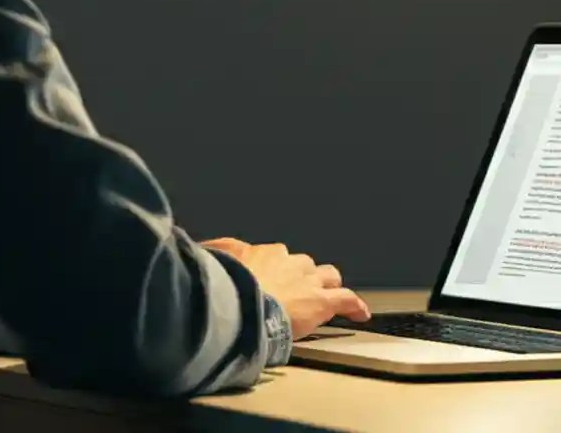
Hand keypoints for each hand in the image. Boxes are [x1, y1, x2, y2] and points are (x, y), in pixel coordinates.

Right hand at [202, 239, 371, 338]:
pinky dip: (355, 305)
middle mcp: (289, 262)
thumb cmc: (226, 289)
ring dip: (326, 284)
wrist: (242, 305)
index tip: (267, 275)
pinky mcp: (322, 301)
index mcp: (263, 253)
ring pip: (326, 276)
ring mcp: (308, 281)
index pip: (273, 255)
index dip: (273, 266)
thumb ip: (211, 253)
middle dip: (301, 274)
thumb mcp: (212, 263)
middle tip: (295, 290)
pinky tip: (361, 312)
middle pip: (302, 263)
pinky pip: (346, 299)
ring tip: (328, 294)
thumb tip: (199, 247)